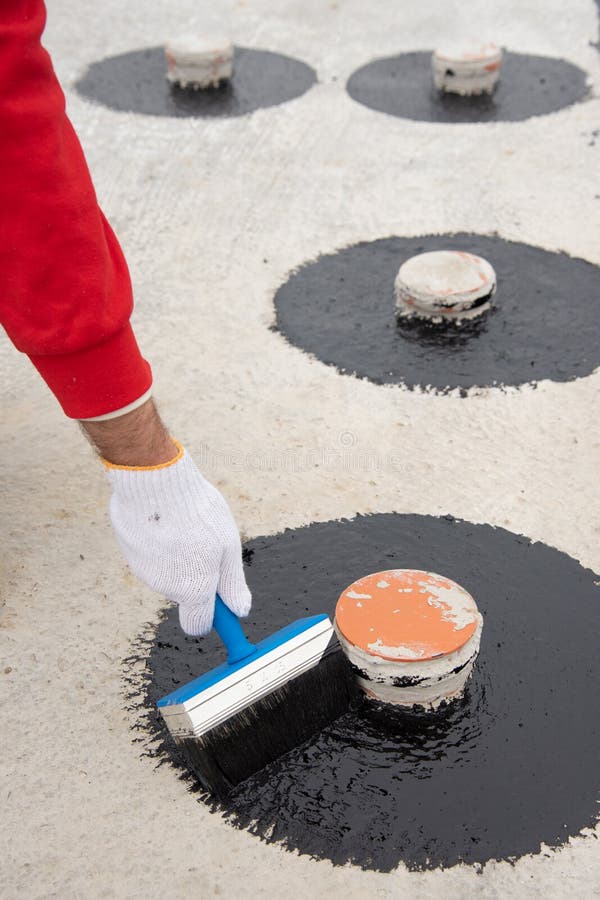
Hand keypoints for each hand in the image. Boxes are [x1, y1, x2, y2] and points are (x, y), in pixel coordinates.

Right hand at [105, 443, 251, 634]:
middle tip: (206, 543)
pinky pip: (151, 555)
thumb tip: (240, 611)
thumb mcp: (227, 546)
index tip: (220, 602)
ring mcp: (143, 571)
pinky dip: (160, 543)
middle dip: (197, 576)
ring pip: (167, 573)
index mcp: (193, 590)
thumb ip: (232, 583)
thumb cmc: (199, 512)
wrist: (154, 481)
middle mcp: (165, 588)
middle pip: (185, 594)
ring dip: (178, 557)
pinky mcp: (129, 552)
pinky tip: (165, 520)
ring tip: (184, 525)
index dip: (212, 617)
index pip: (198, 625)